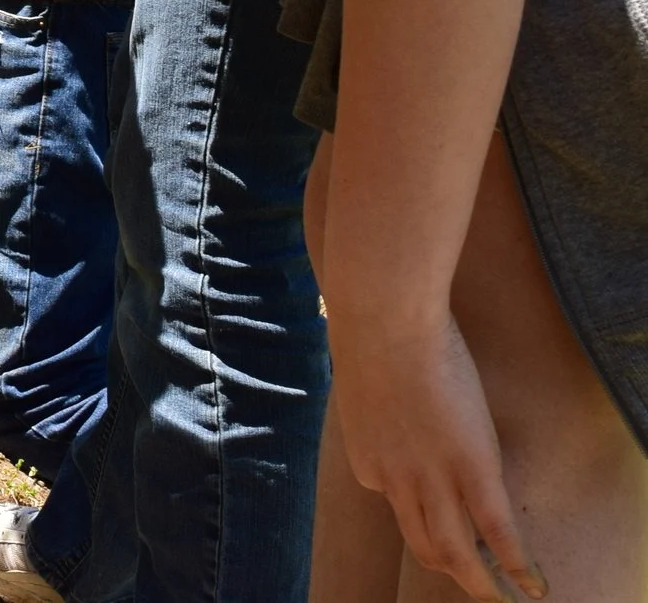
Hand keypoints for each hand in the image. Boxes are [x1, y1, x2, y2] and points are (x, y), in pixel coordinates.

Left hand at [330, 311, 544, 600]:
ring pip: (456, 550)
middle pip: (422, 540)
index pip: (393, 497)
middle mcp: (394, 481)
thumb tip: (384, 390)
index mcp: (366, 460)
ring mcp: (433, 479)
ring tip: (498, 598)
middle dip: (447, 565)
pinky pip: (497, 532)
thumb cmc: (372, 331)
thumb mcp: (363, 377)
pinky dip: (515, 565)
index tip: (439, 497)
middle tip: (472, 578)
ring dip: (479, 583)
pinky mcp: (471, 470)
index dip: (418, 501)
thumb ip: (376, 400)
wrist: (383, 321)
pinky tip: (532, 585)